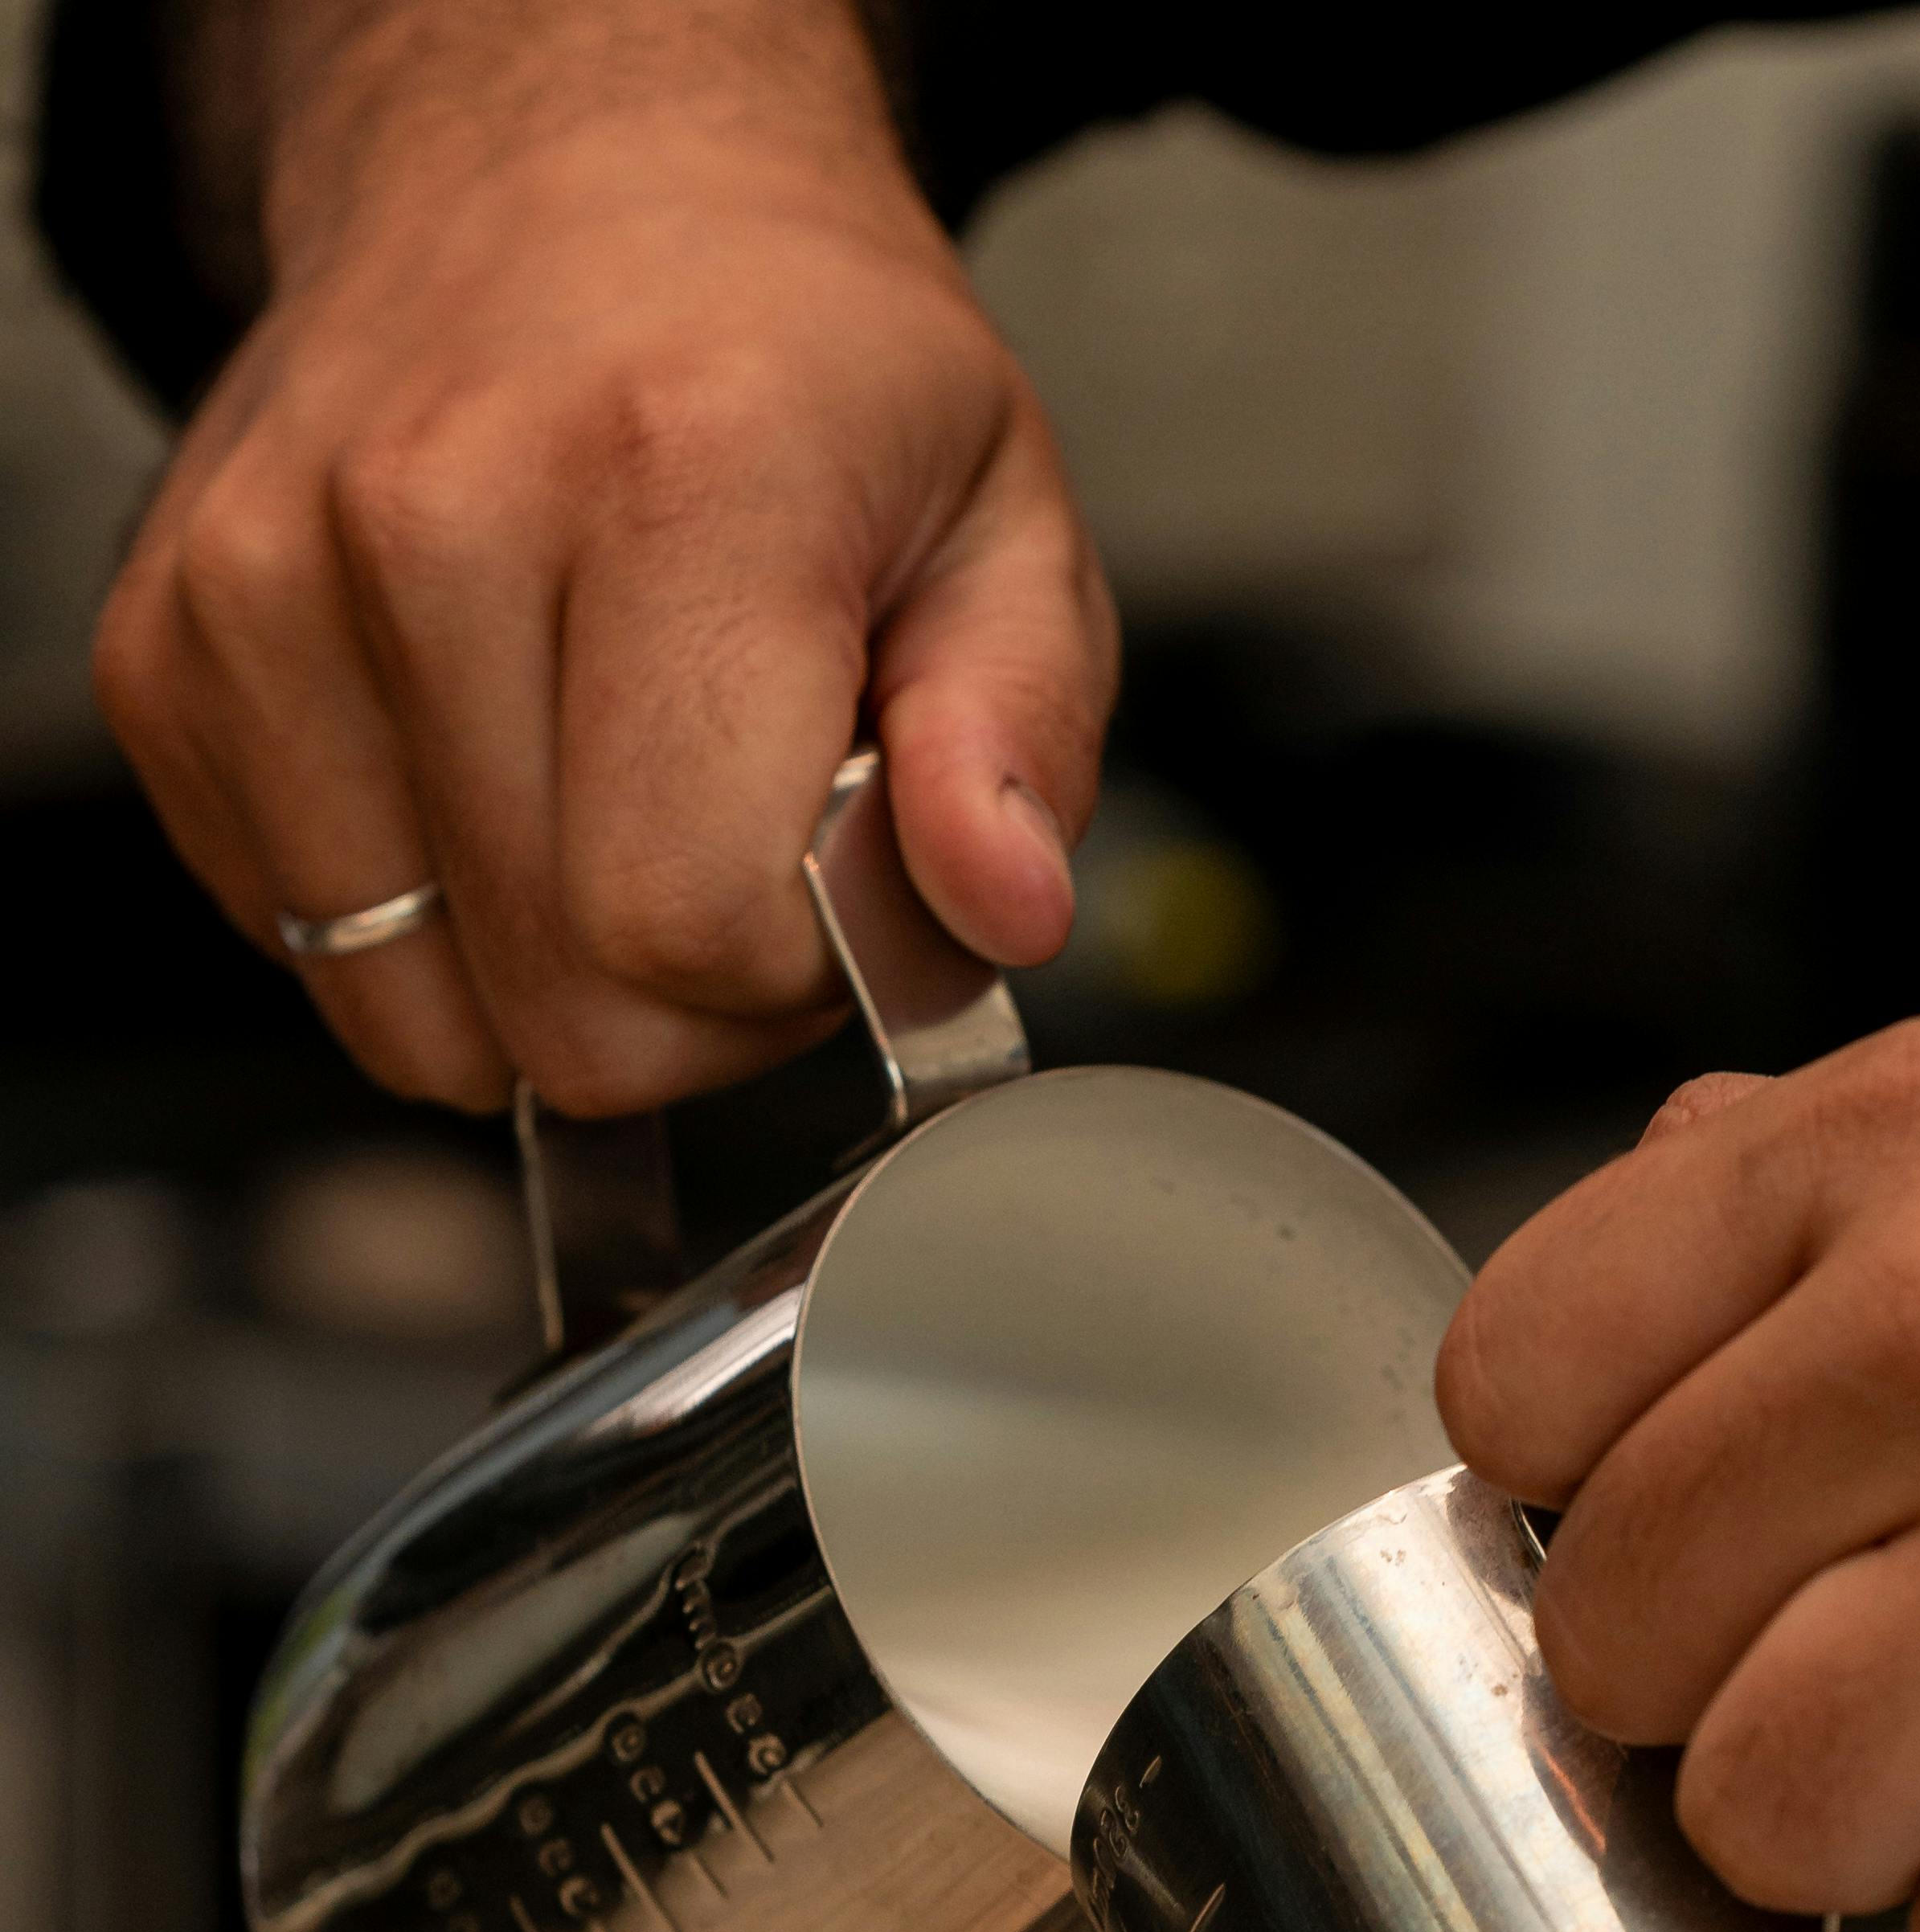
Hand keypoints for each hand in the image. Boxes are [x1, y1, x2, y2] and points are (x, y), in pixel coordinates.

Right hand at [92, 0, 1113, 1113]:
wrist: (559, 184)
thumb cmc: (791, 369)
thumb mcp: (1001, 525)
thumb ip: (1019, 741)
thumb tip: (991, 908)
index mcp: (673, 477)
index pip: (689, 929)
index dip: (798, 964)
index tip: (830, 855)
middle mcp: (430, 515)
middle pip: (565, 1017)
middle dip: (689, 991)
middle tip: (735, 831)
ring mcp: (262, 589)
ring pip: (427, 1024)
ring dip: (548, 973)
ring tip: (614, 793)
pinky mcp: (164, 659)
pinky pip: (319, 960)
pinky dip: (427, 927)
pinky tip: (490, 771)